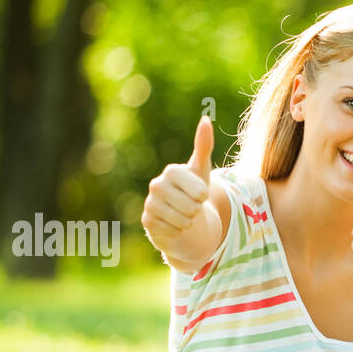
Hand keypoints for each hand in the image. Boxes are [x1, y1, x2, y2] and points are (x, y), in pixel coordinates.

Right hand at [141, 116, 217, 262]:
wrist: (181, 215)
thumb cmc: (194, 190)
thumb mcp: (201, 170)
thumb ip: (204, 146)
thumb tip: (205, 119)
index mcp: (172, 171)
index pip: (199, 189)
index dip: (204, 195)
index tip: (201, 194)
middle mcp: (157, 185)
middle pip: (191, 207)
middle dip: (197, 211)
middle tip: (192, 206)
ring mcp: (150, 204)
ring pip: (182, 221)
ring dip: (189, 222)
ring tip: (184, 215)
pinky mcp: (147, 222)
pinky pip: (172, 232)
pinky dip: (178, 232)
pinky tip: (174, 225)